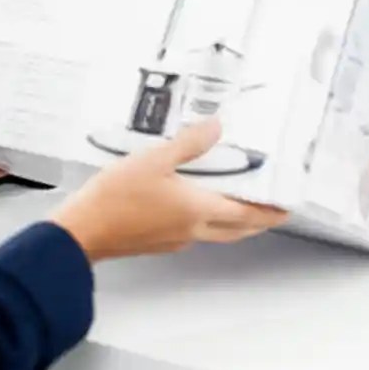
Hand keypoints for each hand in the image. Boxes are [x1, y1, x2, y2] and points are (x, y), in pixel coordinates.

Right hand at [50, 119, 289, 262]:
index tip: (285, 207)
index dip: (270, 211)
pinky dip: (205, 221)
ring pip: (216, 233)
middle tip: (270, 211)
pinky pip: (192, 233)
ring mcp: (174, 239)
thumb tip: (215, 128)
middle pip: (237, 230)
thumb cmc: (114, 200)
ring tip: (237, 206)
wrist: (83, 232)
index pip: (247, 214)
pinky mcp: (157, 242)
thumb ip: (188, 143)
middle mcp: (191, 229)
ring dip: (233, 222)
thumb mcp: (153, 159)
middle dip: (258, 221)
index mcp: (197, 209)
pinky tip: (191, 206)